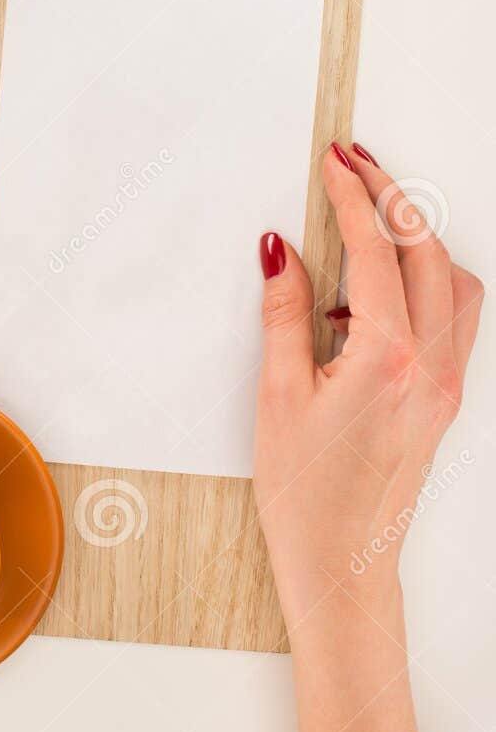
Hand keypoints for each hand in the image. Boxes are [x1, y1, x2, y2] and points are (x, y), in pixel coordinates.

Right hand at [254, 140, 482, 731]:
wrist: (345, 569)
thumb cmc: (307, 498)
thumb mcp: (277, 395)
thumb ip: (283, 312)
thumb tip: (280, 249)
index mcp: (387, 359)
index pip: (377, 250)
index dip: (353, 196)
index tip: (335, 162)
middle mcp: (431, 367)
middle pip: (429, 252)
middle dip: (393, 199)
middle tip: (355, 165)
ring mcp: (446, 384)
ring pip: (455, 283)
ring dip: (420, 239)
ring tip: (372, 217)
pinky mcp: (444, 400)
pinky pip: (454, 319)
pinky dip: (426, 284)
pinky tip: (377, 293)